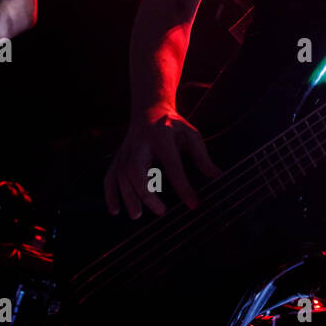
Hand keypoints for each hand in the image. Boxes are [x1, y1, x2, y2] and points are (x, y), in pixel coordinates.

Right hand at [103, 105, 222, 218]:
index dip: (183, 186)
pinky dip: (109, 194)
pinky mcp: (118, 156)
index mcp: (162, 136)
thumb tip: (216, 176)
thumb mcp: (191, 134)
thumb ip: (202, 156)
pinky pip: (109, 176)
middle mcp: (140, 143)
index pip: (172, 164)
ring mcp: (125, 150)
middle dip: (146, 193)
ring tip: (138, 216)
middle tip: (160, 211)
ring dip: (127, 197)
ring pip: (120, 175)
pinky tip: (115, 210)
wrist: (149, 109)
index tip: (193, 204)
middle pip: (136, 169)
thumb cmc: (173, 125)